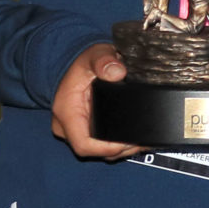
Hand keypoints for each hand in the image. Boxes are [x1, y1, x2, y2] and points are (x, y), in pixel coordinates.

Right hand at [50, 42, 142, 159]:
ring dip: (119, 150)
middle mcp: (66, 126)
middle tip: (142, 142)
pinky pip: (98, 144)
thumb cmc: (83, 61)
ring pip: (97, 151)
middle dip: (119, 150)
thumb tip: (117, 72)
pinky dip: (116, 145)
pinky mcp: (84, 129)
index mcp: (67, 112)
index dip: (106, 149)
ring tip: (141, 142)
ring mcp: (74, 130)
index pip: (84, 144)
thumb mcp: (94, 55)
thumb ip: (104, 61)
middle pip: (93, 151)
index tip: (127, 142)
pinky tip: (133, 139)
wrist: (72, 63)